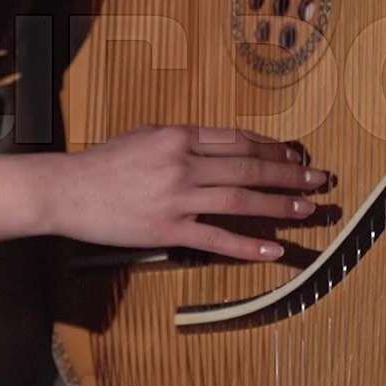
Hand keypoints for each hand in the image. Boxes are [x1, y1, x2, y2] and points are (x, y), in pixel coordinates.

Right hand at [0, 126, 328, 260]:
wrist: (66, 190)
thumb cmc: (105, 163)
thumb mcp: (146, 137)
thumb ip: (184, 141)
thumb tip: (224, 147)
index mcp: (179, 136)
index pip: (238, 141)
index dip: (272, 149)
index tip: (296, 156)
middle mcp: (183, 163)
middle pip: (248, 168)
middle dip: (289, 174)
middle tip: (319, 179)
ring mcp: (176, 198)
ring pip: (240, 201)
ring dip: (279, 205)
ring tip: (308, 209)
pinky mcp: (167, 230)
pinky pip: (216, 238)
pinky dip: (248, 246)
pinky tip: (275, 249)